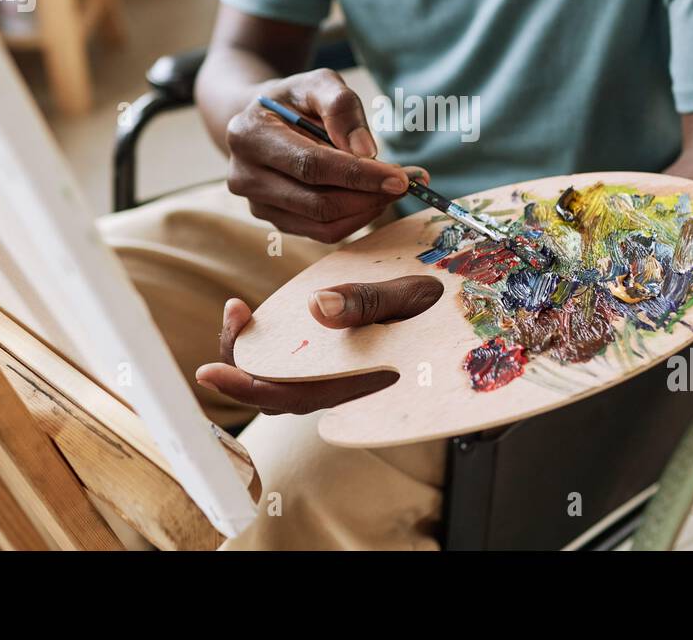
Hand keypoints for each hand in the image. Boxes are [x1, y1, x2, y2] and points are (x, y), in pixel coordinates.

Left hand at [196, 275, 443, 414]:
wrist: (484, 312)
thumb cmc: (453, 305)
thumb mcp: (414, 294)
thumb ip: (367, 303)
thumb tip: (316, 306)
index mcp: (359, 380)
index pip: (290, 396)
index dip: (245, 388)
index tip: (208, 372)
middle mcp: (345, 385)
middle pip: (275, 391)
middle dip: (241, 362)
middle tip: (234, 316)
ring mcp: (342, 372)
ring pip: (283, 376)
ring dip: (255, 351)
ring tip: (243, 313)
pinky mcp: (343, 356)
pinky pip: (298, 358)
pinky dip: (275, 339)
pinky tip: (266, 313)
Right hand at [224, 68, 428, 242]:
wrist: (263, 120)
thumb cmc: (296, 99)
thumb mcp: (318, 83)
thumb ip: (341, 106)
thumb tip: (366, 151)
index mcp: (249, 135)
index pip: (312, 165)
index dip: (359, 175)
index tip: (401, 178)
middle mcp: (244, 176)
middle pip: (318, 202)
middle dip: (370, 195)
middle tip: (408, 182)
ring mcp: (256, 204)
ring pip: (323, 224)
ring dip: (366, 210)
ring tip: (393, 188)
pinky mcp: (274, 220)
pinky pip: (322, 232)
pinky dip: (355, 218)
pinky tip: (372, 197)